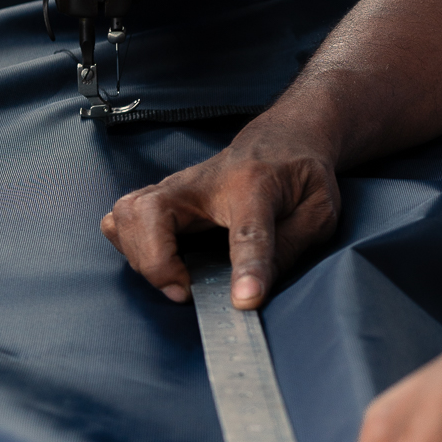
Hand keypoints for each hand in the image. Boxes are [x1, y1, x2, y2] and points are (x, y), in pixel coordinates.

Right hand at [100, 121, 339, 307]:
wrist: (281, 139)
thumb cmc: (300, 175)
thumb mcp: (319, 209)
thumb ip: (292, 247)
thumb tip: (256, 288)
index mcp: (256, 185)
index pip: (247, 231)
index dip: (246, 268)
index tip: (244, 301)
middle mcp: (204, 181)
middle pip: (152, 213)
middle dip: (155, 260)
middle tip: (187, 290)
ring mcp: (177, 187)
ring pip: (127, 214)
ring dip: (139, 255)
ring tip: (176, 278)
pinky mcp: (162, 196)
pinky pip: (122, 219)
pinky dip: (129, 246)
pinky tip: (160, 261)